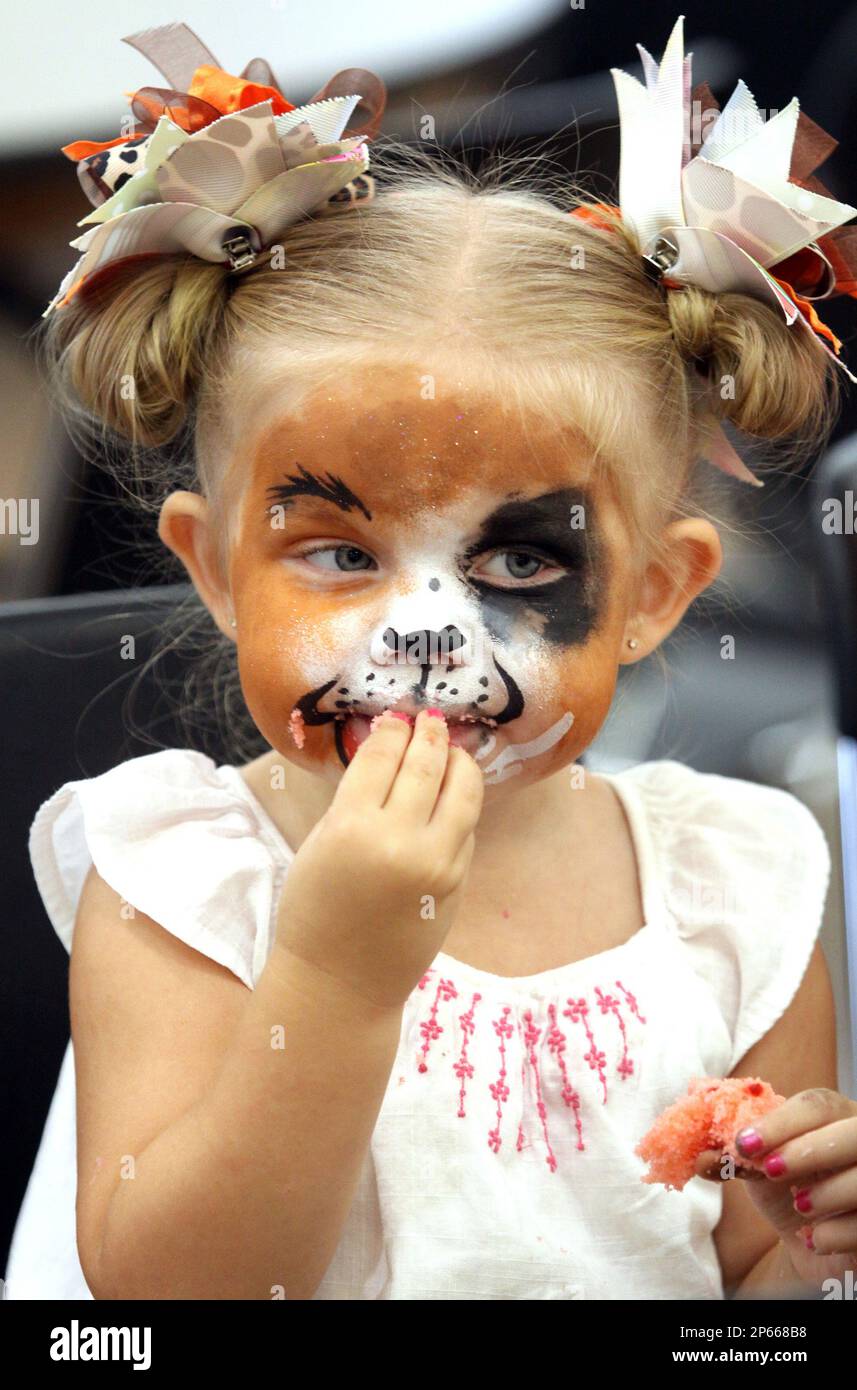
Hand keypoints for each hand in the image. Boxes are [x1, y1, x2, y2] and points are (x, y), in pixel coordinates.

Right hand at [274, 708, 484, 1009]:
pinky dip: (460, 802)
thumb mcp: (320, 844)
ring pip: (462, 791)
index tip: (395, 717)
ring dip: (458, 761)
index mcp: (352, 828)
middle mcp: (400, 841)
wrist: (341, 982)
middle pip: (426, 765)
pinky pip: (466, 827)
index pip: (382, 757)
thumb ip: (355, 798)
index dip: (391, 730)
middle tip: (428, 718)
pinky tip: (453, 791)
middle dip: (428, 734)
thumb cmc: (315, 911)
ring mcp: (437, 863)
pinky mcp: (458, 881)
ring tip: (451, 747)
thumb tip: (385, 749)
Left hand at [695, 1088, 856, 1285]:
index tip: (742, 1144)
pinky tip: (814, 1239)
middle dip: (808, 1150)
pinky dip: (835, 1233)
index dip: (780, 1123)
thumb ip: (728, 1157)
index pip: (815, 1105)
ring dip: (827, 1192)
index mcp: (833, 1115)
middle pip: (852, 1132)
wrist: (809, 1237)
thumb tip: (699, 1158)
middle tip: (769, 1170)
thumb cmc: (783, 1188)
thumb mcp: (753, 1167)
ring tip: (799, 1204)